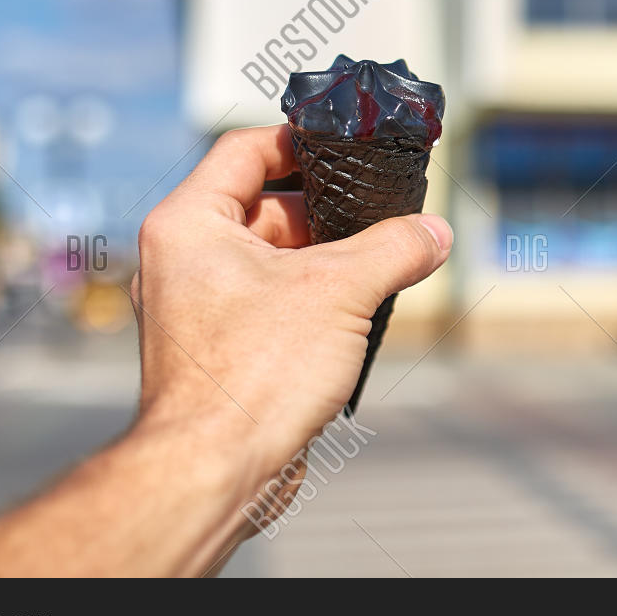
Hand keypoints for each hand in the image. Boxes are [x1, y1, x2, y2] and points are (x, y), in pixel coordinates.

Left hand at [129, 124, 451, 506]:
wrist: (217, 472)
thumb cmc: (252, 375)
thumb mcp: (341, 290)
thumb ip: (394, 247)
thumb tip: (434, 233)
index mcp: (189, 224)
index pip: (244, 151)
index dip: (301, 143)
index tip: (348, 149)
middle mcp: (182, 261)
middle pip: (264, 207)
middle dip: (328, 214)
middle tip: (383, 215)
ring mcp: (197, 309)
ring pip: (271, 261)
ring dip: (325, 262)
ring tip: (380, 267)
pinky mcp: (219, 351)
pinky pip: (270, 304)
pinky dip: (311, 302)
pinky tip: (356, 317)